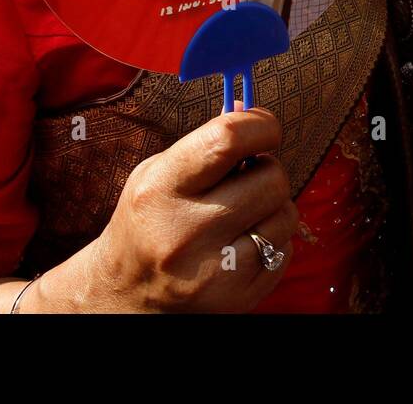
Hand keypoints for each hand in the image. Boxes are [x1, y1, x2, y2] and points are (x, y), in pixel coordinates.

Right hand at [74, 107, 296, 312]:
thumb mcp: (158, 173)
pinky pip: (284, 252)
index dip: (260, 125)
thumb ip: (205, 145)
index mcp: (160, 190)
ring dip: (273, 208)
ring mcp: (214, 272)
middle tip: (250, 176)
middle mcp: (184, 233)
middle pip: (271, 180)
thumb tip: (254, 114)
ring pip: (285, 216)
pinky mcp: (237, 299)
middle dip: (268, 169)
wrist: (126, 293)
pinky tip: (242, 244)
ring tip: (243, 213)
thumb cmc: (148, 219)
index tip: (265, 128)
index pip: (226, 140)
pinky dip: (272, 241)